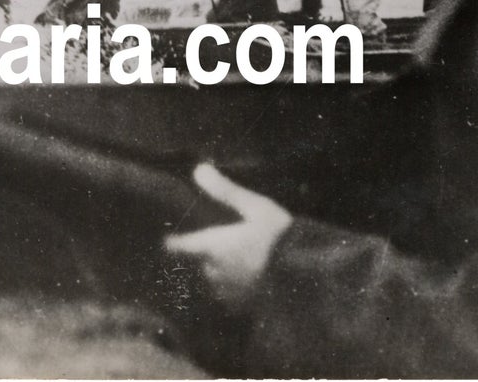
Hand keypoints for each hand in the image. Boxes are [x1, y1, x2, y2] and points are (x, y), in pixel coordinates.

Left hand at [165, 163, 292, 306]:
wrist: (307, 279)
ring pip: (216, 282)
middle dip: (207, 257)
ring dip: (222, 274)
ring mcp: (229, 293)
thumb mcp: (256, 208)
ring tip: (240, 263)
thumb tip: (198, 169)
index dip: (173, 243)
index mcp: (212, 247)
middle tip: (221, 245)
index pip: (180, 247)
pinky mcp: (245, 308)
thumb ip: (226, 191)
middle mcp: (215, 272)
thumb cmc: (279, 238)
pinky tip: (252, 282)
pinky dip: (237, 290)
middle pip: (200, 264)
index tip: (169, 239)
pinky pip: (232, 298)